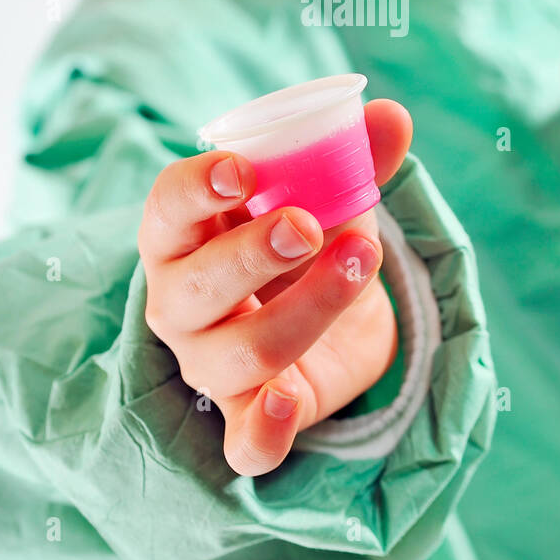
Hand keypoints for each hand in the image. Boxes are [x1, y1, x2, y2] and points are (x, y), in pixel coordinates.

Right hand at [138, 99, 412, 476]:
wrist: (324, 318)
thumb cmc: (301, 241)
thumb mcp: (323, 197)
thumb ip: (353, 158)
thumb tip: (393, 117)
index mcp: (182, 235)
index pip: (166, 208)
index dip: (196, 188)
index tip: (243, 171)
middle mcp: (180, 303)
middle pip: (196, 285)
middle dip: (252, 253)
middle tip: (307, 225)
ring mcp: (208, 364)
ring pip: (241, 351)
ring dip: (306, 308)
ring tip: (363, 261)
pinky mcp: (248, 417)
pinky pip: (243, 443)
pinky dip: (263, 431)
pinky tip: (287, 403)